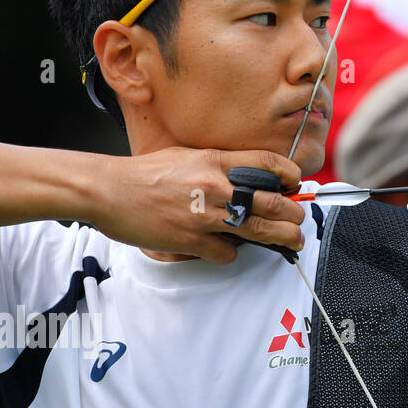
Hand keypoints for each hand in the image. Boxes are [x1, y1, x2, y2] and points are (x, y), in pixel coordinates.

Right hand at [93, 148, 303, 263]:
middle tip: (300, 220)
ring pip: (261, 230)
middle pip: (274, 202)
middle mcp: (216, 187)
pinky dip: (232, 252)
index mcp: (217, 161)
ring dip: (283, 238)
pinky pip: (227, 252)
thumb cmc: (145, 173)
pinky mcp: (191, 239)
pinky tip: (228, 248)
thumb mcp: (189, 155)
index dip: (292, 176)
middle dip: (295, 214)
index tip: (297, 185)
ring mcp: (205, 215)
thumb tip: (247, 176)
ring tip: (294, 242)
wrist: (107, 190)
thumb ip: (219, 164)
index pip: (270, 165)